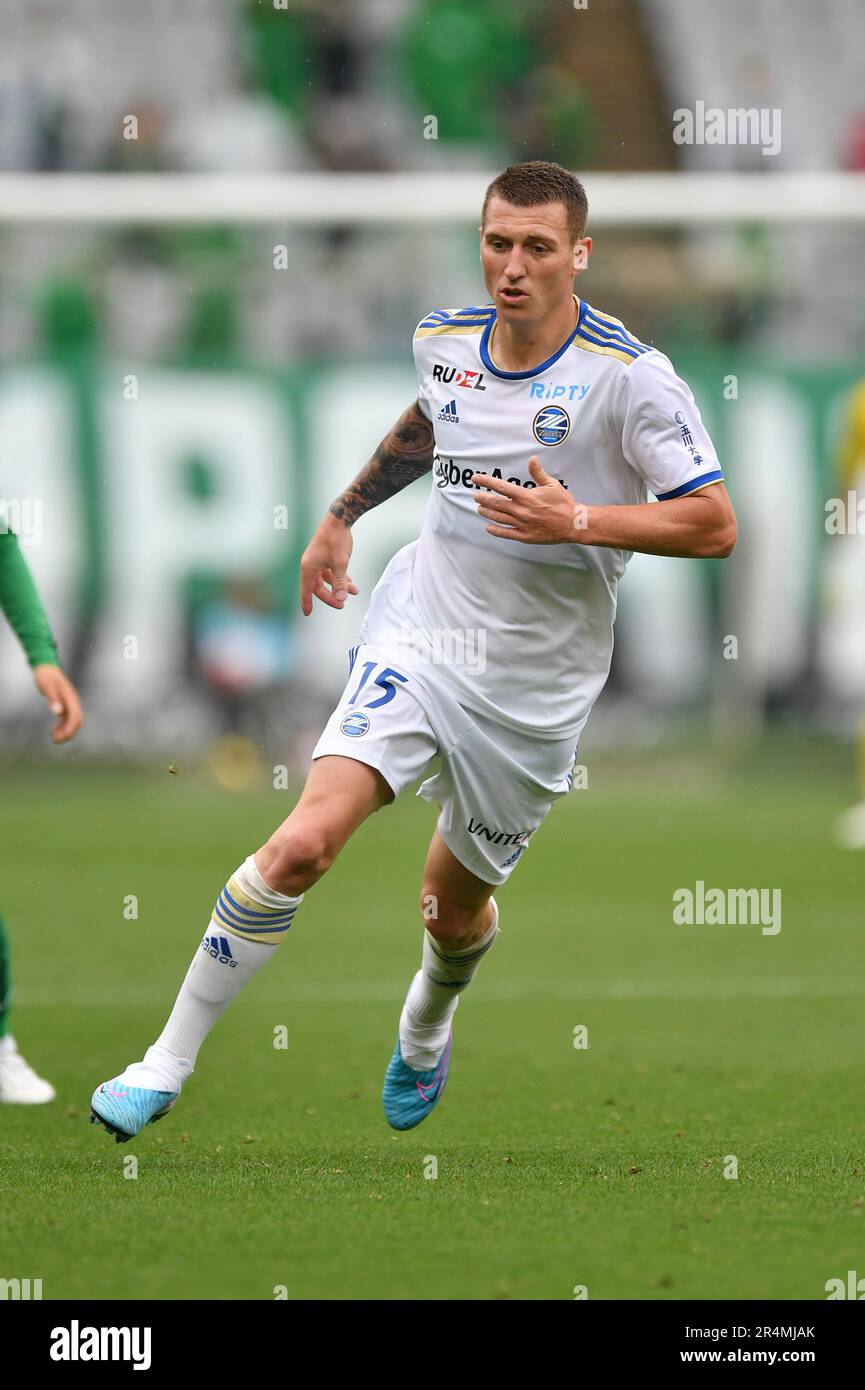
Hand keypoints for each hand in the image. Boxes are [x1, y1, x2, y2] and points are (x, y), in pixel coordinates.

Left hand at [32, 664, 83, 742]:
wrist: (46, 668)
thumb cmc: (46, 676)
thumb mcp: (47, 687)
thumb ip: (53, 699)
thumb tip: (57, 712)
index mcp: (70, 698)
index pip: (76, 716)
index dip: (71, 728)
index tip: (62, 737)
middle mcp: (72, 702)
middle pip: (77, 721)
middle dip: (69, 733)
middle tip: (56, 740)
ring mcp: (69, 704)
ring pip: (72, 722)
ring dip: (65, 732)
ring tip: (53, 738)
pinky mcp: (64, 705)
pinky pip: (66, 720)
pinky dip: (61, 727)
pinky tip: (53, 731)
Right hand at [300, 515, 360, 615]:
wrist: (339, 519)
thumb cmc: (337, 539)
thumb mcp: (340, 563)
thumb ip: (340, 582)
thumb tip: (340, 599)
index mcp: (309, 566)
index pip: (307, 589)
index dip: (307, 602)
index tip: (307, 614)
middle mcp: (310, 564)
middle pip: (317, 586)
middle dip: (330, 596)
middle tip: (341, 605)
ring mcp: (317, 559)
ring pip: (326, 579)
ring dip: (338, 586)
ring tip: (354, 592)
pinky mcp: (325, 555)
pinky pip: (330, 572)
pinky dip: (340, 578)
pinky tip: (351, 582)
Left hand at [472, 457, 587, 544]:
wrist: (573, 524)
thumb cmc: (564, 504)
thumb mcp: (552, 484)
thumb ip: (538, 473)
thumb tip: (532, 459)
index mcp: (526, 496)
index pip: (501, 487)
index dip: (486, 482)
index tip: (476, 478)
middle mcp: (521, 510)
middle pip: (495, 503)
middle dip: (483, 499)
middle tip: (475, 496)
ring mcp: (522, 524)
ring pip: (498, 518)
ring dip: (487, 512)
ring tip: (480, 509)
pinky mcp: (525, 536)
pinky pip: (506, 534)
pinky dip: (495, 531)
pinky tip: (488, 528)